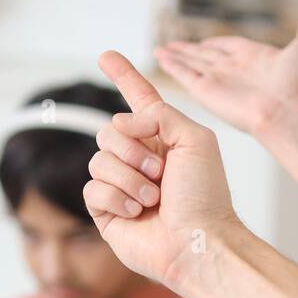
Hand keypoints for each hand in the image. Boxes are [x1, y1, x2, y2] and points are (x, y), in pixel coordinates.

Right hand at [86, 51, 240, 286]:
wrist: (198, 242)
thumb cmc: (206, 197)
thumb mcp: (196, 139)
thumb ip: (160, 113)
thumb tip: (122, 123)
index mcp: (162, 137)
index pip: (137, 100)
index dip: (122, 76)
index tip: (106, 56)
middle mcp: (138, 158)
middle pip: (108, 130)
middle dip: (133, 149)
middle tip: (159, 173)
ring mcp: (120, 185)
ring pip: (97, 159)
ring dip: (129, 178)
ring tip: (153, 199)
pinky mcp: (105, 211)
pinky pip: (92, 188)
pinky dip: (116, 198)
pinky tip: (136, 213)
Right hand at [155, 12, 297, 143]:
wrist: (289, 114)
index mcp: (253, 58)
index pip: (228, 46)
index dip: (214, 42)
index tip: (202, 40)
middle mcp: (234, 70)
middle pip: (205, 56)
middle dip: (188, 51)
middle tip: (171, 47)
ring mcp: (219, 81)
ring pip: (192, 64)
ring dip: (176, 57)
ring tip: (161, 51)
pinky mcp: (207, 91)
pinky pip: (185, 75)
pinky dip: (173, 66)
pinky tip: (162, 59)